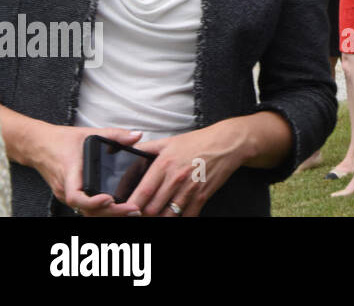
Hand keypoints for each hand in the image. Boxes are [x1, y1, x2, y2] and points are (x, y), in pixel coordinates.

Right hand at [27, 123, 143, 215]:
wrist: (39, 146)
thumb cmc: (62, 140)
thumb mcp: (90, 133)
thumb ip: (115, 135)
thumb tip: (137, 136)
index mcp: (70, 174)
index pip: (76, 196)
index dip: (92, 202)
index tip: (109, 199)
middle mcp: (66, 189)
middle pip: (86, 209)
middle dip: (111, 212)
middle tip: (133, 209)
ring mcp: (66, 195)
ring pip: (86, 212)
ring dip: (107, 213)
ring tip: (131, 210)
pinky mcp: (69, 195)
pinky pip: (85, 208)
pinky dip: (101, 210)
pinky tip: (118, 207)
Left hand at [124, 119, 257, 216]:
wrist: (227, 143)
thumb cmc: (197, 142)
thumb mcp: (168, 141)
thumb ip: (144, 149)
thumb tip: (118, 150)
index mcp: (164, 164)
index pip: (143, 192)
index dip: (131, 206)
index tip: (125, 210)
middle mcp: (176, 178)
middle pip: (152, 208)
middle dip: (143, 215)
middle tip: (138, 215)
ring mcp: (190, 189)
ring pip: (168, 215)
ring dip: (159, 218)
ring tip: (155, 216)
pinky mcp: (203, 195)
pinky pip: (188, 216)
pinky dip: (180, 219)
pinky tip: (175, 216)